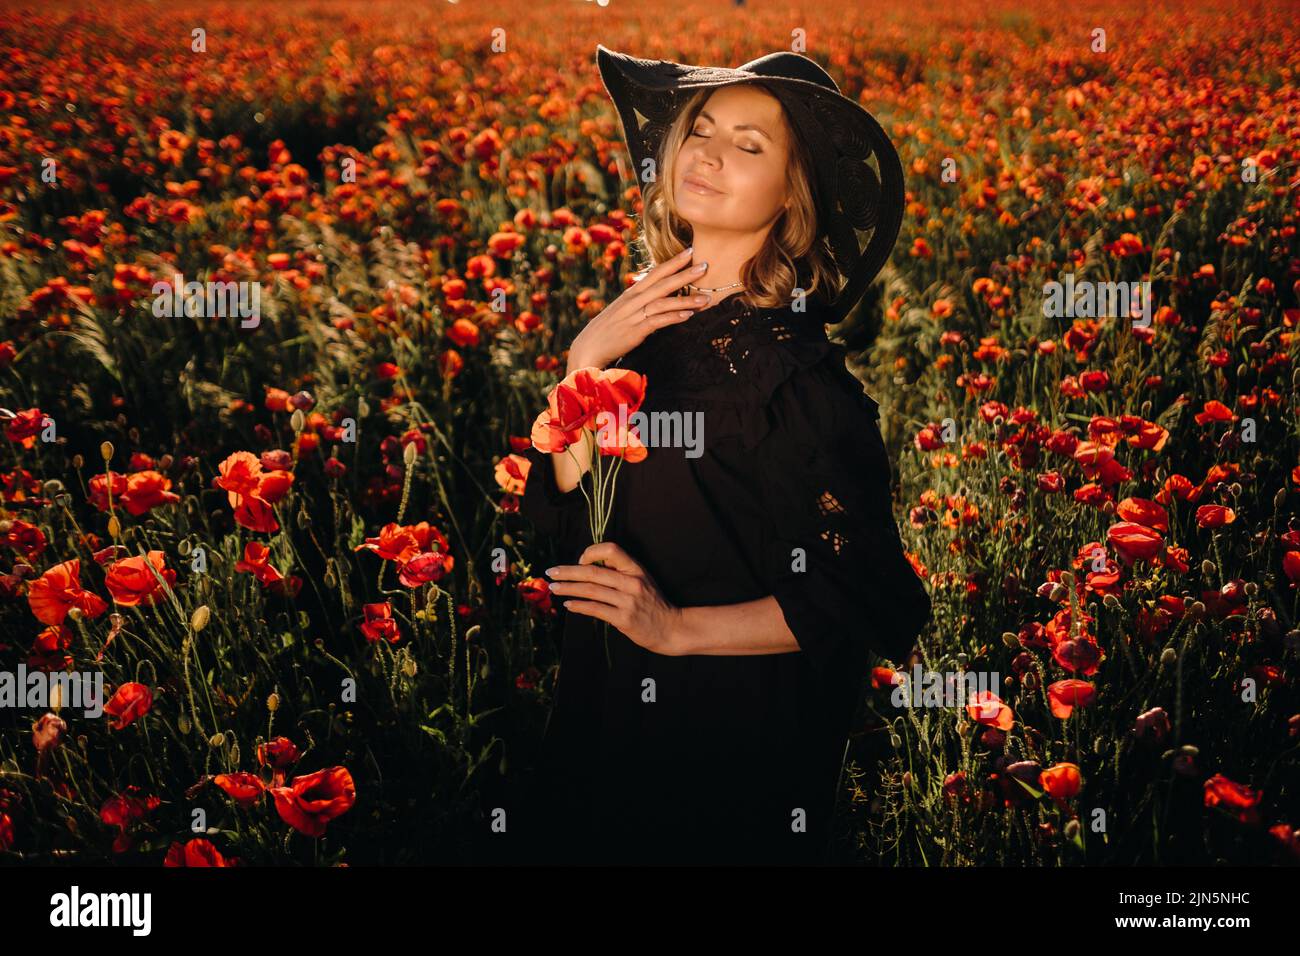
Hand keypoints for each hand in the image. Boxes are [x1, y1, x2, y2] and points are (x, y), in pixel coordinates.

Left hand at [544, 541, 684, 655]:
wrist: (670, 628)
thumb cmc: (652, 603)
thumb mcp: (642, 580)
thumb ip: (620, 572)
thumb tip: (588, 565)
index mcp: (636, 569)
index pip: (611, 549)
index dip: (592, 552)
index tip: (580, 561)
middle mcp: (632, 582)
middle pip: (593, 571)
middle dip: (568, 571)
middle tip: (550, 573)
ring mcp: (628, 601)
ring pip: (591, 590)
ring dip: (568, 588)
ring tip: (553, 588)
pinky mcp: (624, 619)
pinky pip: (596, 609)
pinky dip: (579, 606)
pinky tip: (569, 605)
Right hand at [566, 247, 713, 372]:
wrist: (589, 346)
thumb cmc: (608, 329)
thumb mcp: (623, 310)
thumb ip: (639, 301)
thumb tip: (656, 294)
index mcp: (632, 293)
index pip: (655, 273)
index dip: (673, 262)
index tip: (690, 251)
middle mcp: (633, 300)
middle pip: (663, 283)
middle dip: (684, 274)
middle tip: (705, 266)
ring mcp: (634, 315)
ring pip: (664, 302)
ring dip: (686, 300)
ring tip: (705, 298)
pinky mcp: (635, 331)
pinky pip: (658, 322)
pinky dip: (673, 318)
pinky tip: (688, 316)